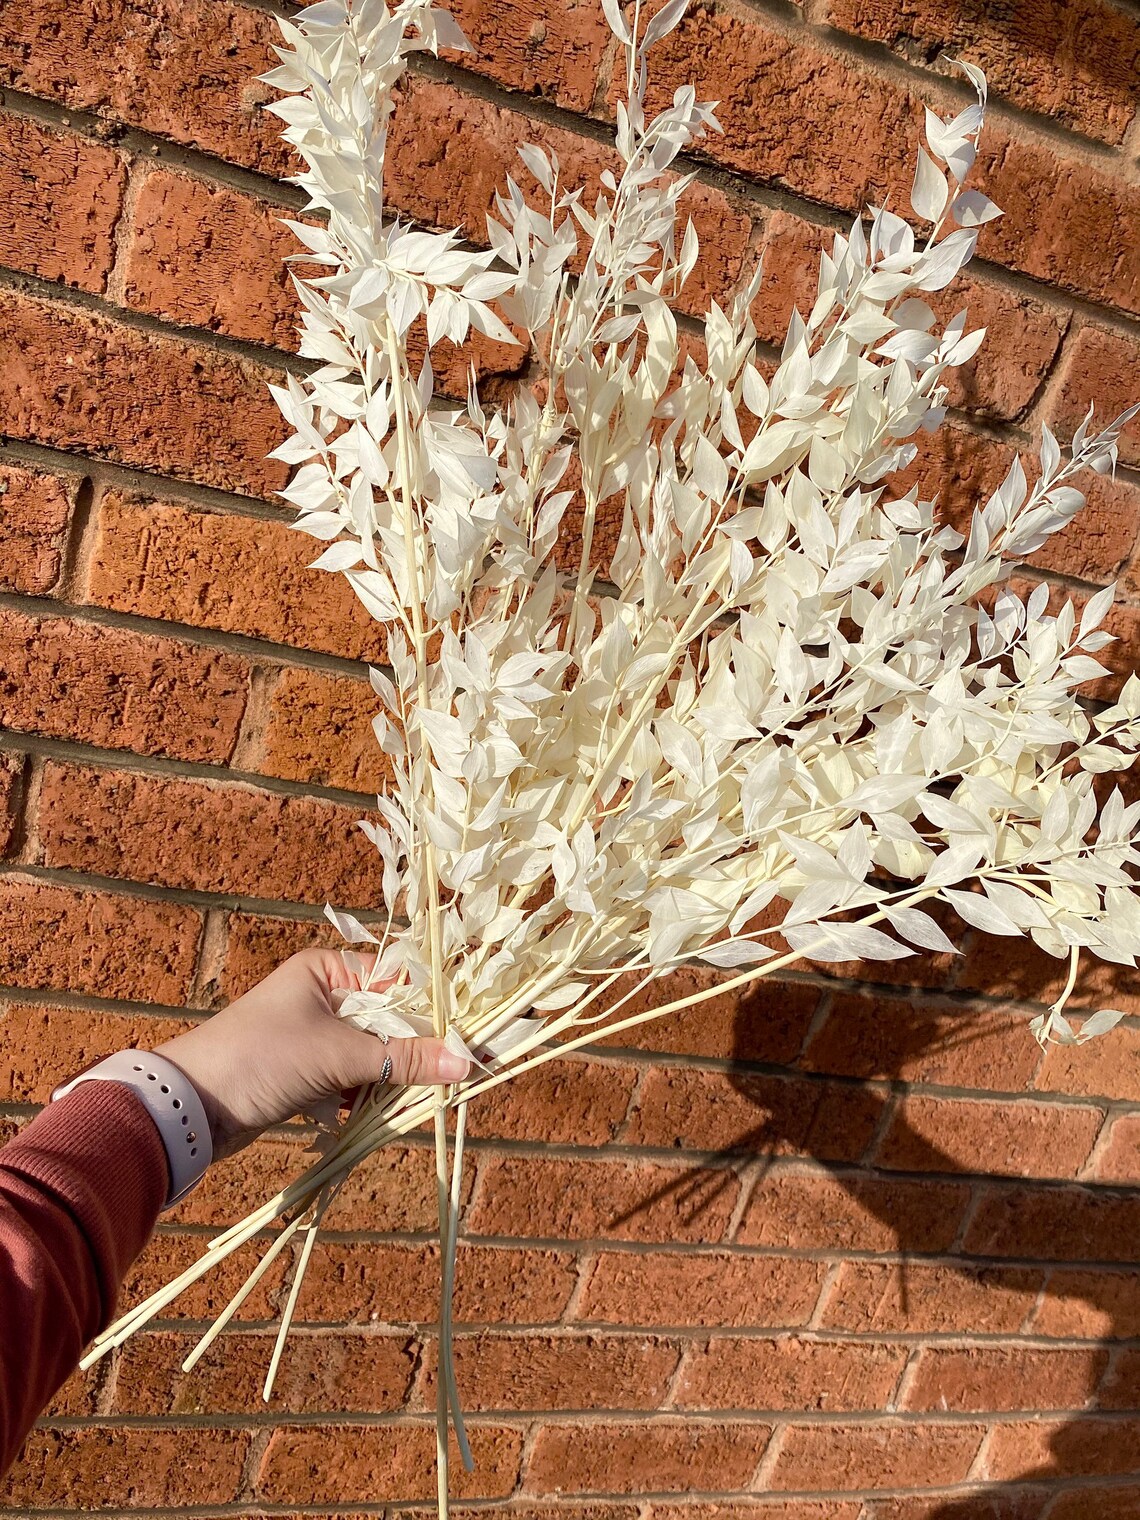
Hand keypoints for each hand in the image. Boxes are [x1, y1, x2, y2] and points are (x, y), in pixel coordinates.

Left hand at [153, 948, 468, 1159]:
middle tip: (458, 1071)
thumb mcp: (338, 1055)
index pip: (400, 979)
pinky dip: (369, 1094)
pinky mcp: (308, 1072)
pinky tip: (379, 1111)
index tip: (475, 1033)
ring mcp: (316, 1036)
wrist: (189, 1108)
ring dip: (393, 1076)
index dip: (437, 1007)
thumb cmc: (260, 1058)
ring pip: (377, 1053)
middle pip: (392, 1019)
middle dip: (419, 1047)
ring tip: (418, 1095)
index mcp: (329, 971)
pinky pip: (356, 1078)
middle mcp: (325, 996)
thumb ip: (404, 1059)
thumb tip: (467, 1062)